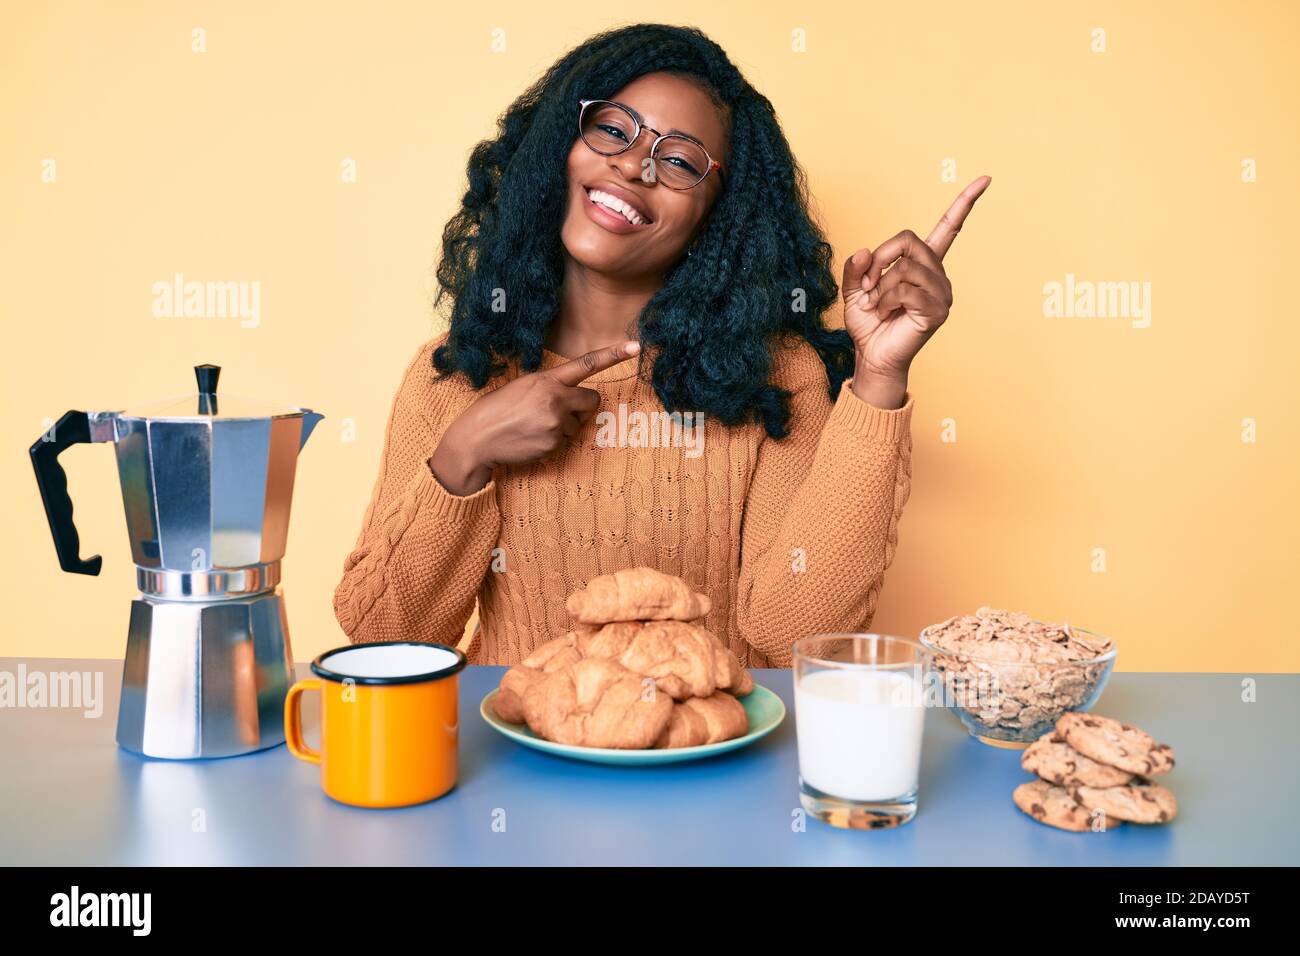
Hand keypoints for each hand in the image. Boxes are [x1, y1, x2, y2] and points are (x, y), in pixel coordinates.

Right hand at [429, 341, 639, 493]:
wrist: (477, 439)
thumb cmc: (496, 410)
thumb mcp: (521, 388)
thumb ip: (548, 388)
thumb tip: (570, 398)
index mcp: (546, 380)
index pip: (585, 364)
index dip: (612, 355)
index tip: (635, 347)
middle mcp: (555, 399)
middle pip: (592, 401)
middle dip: (581, 407)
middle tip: (559, 412)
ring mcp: (555, 423)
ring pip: (576, 425)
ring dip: (562, 427)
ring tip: (534, 427)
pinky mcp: (553, 443)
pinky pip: (563, 442)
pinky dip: (551, 442)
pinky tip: (530, 439)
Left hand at [842, 176, 989, 406]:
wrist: (872, 356)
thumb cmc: (868, 323)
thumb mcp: (853, 289)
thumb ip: (856, 267)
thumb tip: (866, 251)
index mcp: (923, 265)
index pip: (949, 228)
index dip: (964, 203)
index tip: (986, 179)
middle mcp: (938, 275)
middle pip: (909, 240)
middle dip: (879, 260)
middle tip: (867, 286)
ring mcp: (941, 293)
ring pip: (905, 267)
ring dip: (880, 286)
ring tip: (876, 304)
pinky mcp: (937, 311)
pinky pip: (905, 289)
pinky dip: (885, 299)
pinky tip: (884, 312)